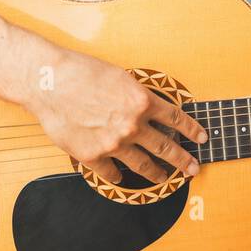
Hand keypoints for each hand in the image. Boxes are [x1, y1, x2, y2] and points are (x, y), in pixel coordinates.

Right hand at [24, 48, 206, 184]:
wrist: (48, 82)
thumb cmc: (80, 72)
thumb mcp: (119, 76)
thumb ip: (136, 96)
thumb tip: (149, 109)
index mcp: (141, 101)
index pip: (176, 118)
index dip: (192, 130)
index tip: (201, 138)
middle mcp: (132, 124)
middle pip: (166, 147)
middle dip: (183, 160)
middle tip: (193, 168)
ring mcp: (114, 143)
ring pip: (142, 164)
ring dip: (156, 173)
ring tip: (164, 177)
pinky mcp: (93, 155)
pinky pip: (111, 173)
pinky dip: (118, 176)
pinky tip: (121, 178)